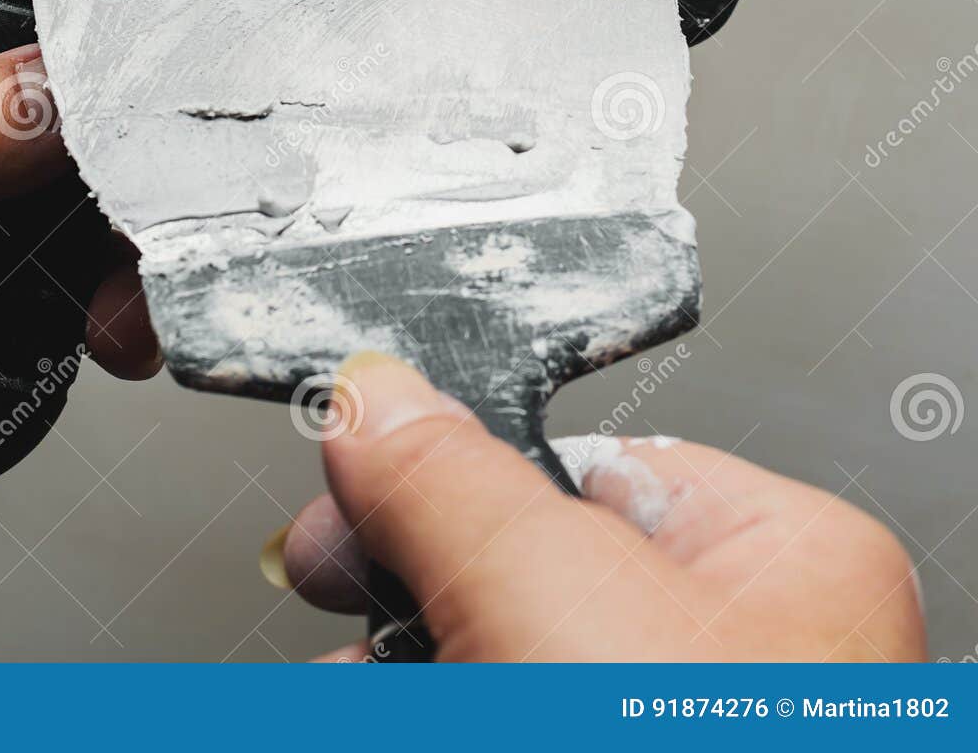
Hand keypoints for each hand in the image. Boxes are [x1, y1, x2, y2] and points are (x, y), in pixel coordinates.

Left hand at [0, 0, 156, 645]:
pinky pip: (34, 257)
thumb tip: (78, 96)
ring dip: (81, 234)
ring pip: (58, 165)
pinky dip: (53, 301)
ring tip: (97, 289)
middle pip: (47, 50)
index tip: (126, 42)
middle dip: (93, 128)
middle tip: (121, 187)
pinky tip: (46, 324)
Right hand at [264, 353, 924, 661]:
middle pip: (521, 554)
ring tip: (347, 656)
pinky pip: (491, 687)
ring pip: (496, 641)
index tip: (354, 460)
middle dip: (405, 561)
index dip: (451, 458)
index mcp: (782, 565)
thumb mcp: (552, 595)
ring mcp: (668, 711)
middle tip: (329, 562)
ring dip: (396, 639)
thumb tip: (370, 392)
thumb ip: (449, 478)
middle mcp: (741, 651)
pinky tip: (369, 682)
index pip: (579, 456)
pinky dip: (414, 681)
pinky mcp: (603, 748)